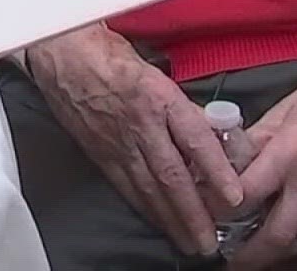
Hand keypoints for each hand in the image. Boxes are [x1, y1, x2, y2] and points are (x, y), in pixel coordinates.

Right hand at [25, 25, 242, 257]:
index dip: (215, 169)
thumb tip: (211, 132)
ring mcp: (117, 142)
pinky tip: (159, 223)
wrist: (62, 54)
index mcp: (159, 96)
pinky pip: (126, 186)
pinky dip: (145, 209)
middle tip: (210, 241)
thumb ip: (181, 104)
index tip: (234, 196)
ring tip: (190, 242)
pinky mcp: (100, 153)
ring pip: (149, 188)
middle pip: (172, 175)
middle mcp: (140, 123)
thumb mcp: (154, 70)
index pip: (194, 137)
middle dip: (193, 213)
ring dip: (171, 220)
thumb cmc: (110, 55)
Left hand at [226, 76, 296, 269]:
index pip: (248, 193)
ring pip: (296, 241)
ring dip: (270, 252)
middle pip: (276, 235)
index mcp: (289, 152)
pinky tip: (275, 234)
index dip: (221, 208)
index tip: (204, 213)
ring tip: (247, 252)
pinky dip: (292, 238)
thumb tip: (220, 165)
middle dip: (249, 255)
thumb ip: (249, 144)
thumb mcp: (277, 115)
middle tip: (227, 260)